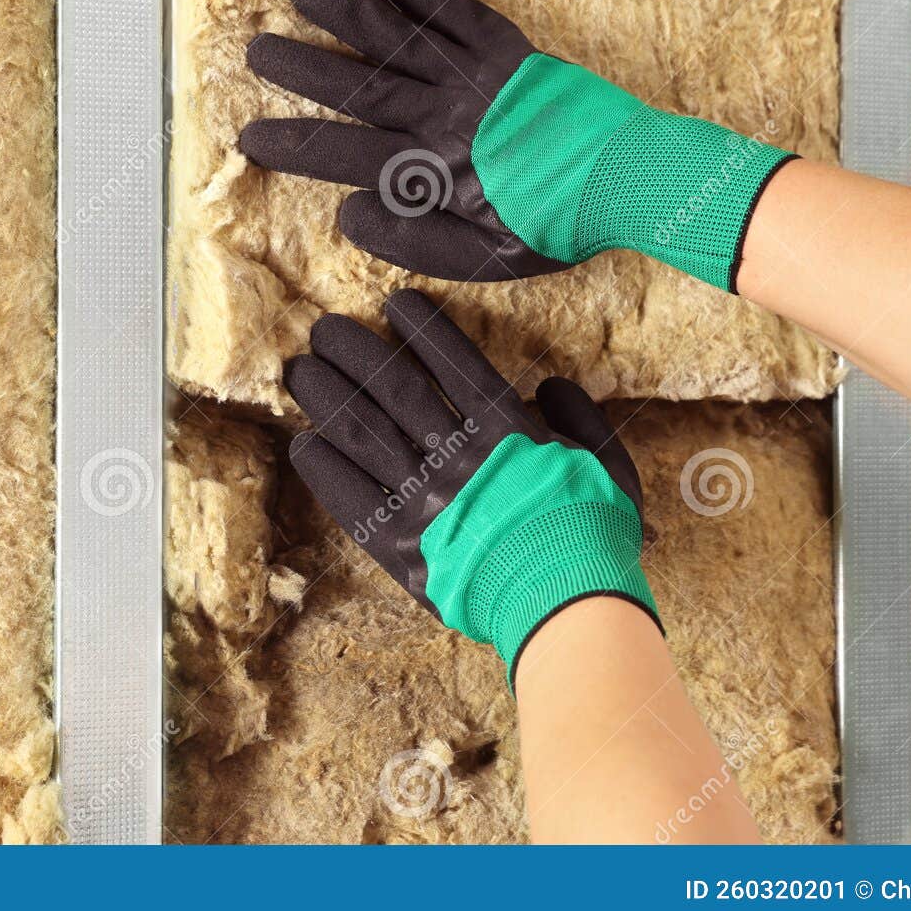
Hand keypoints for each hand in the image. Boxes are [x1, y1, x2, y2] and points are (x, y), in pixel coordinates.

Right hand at [243, 0, 793, 290]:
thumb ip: (413, 241)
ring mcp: (474, 75)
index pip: (344, 154)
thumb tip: (348, 214)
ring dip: (343, 11)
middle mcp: (443, 114)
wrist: (629, 179)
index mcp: (432, 169)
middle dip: (302, 66)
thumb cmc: (555, 226)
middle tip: (256, 50)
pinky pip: (452, 8)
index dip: (292, 144)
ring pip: (396, 36)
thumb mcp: (484, 259)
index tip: (249, 137)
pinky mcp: (507, 48)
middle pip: (358, 84)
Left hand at [283, 287, 659, 682]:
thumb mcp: (609, 466)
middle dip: (354, 353)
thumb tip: (550, 386)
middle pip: (393, 389)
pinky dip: (324, 469)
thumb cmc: (594, 535)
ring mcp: (424, 502)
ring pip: (362, 434)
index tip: (394, 303)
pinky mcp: (401, 546)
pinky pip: (350, 499)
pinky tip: (303, 443)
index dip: (421, 328)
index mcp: (507, 432)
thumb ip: (582, 418)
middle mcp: (456, 457)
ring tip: (300, 371)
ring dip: (327, 397)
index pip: (454, 363)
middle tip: (323, 330)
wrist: (569, 607)